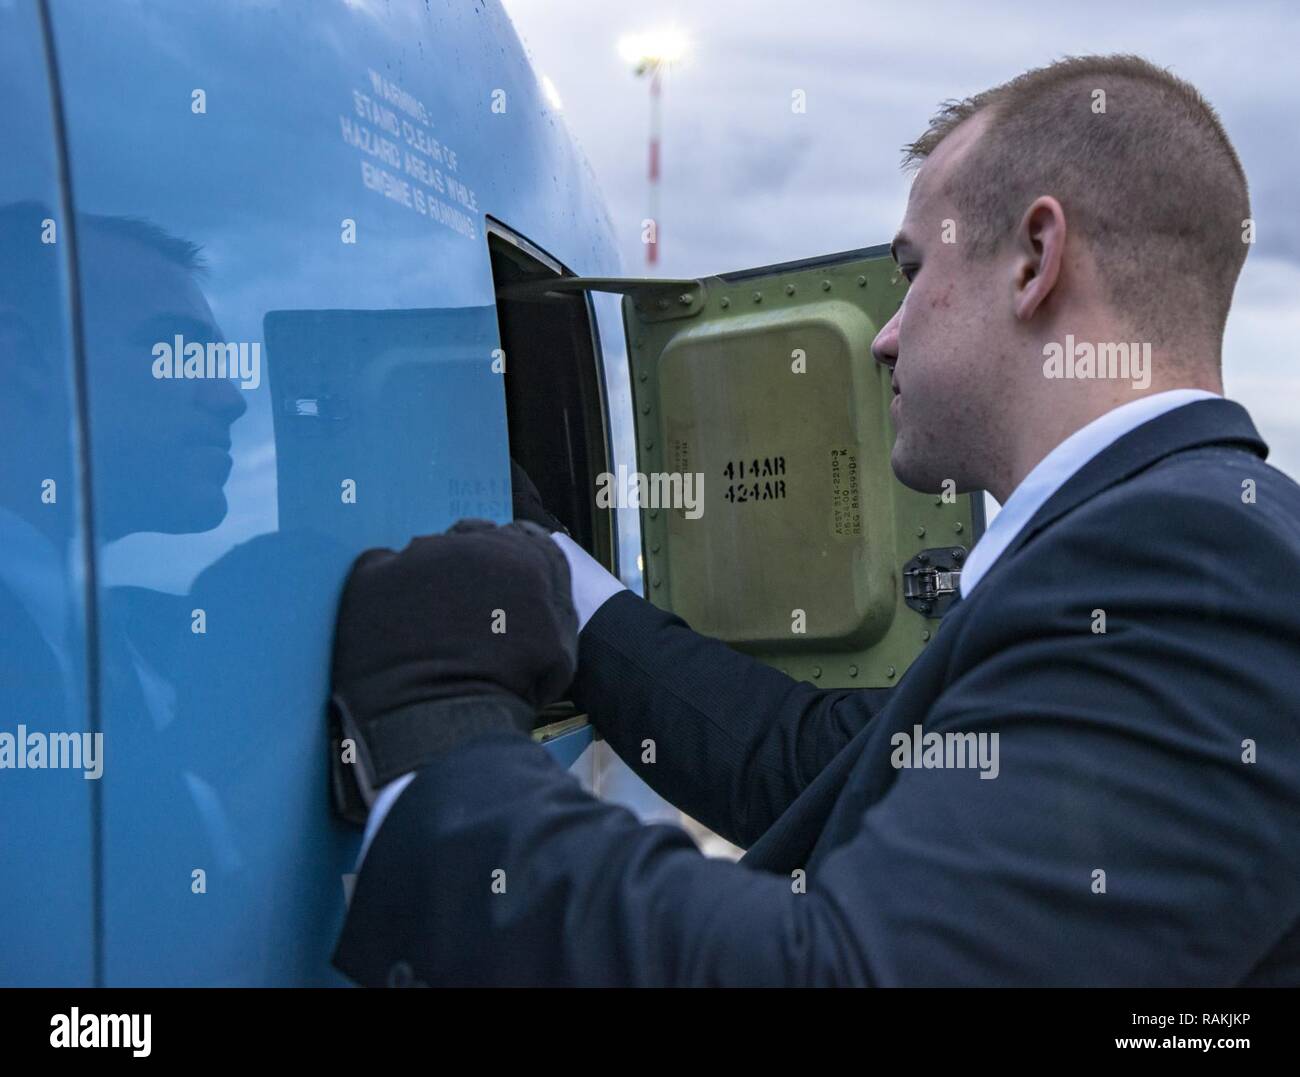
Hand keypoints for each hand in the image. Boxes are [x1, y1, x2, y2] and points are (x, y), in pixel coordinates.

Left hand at [328, 518, 577, 822]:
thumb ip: (552, 603)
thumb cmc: (510, 691)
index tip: (497, 590)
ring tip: (424, 619)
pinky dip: (386, 585)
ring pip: (427, 551)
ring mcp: (418, 555)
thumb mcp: (560, 648)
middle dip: (470, 565)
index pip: (517, 539)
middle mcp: (470, 543)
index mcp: (522, 556)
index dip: (506, 567)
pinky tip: (391, 617)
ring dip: (430, 575)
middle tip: (462, 608)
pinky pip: (380, 565)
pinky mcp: (373, 573)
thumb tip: (538, 588)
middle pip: (471, 539)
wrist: (443, 719)